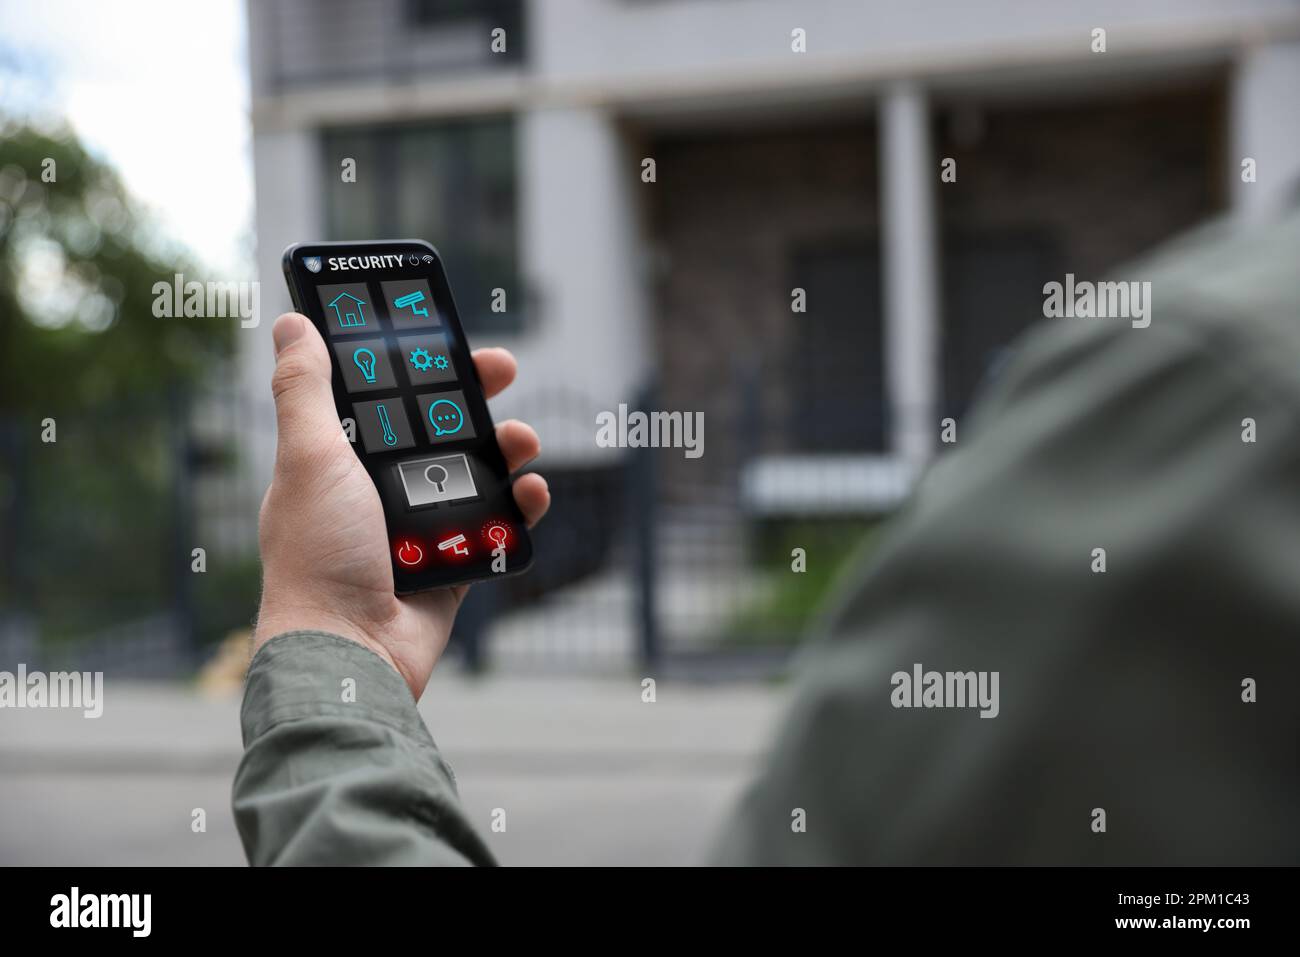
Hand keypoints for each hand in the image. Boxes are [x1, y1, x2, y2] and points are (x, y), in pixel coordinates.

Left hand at [252, 312, 549, 698]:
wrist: (350, 649)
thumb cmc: (318, 554)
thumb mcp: (308, 458)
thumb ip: (305, 390)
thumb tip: (293, 324)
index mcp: (340, 460)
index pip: (383, 395)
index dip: (414, 362)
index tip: (444, 335)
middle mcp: (378, 489)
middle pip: (437, 427)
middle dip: (472, 394)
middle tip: (502, 369)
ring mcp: (418, 528)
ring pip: (474, 473)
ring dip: (506, 449)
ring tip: (524, 440)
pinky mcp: (452, 564)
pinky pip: (496, 528)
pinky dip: (520, 509)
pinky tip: (532, 492)